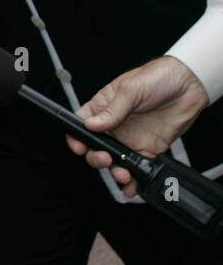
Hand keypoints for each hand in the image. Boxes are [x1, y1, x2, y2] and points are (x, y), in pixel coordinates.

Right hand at [65, 57, 208, 196]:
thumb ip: (112, 110)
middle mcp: (113, 126)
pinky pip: (135, 167)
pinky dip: (132, 180)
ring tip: (122, 175)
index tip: (79, 147)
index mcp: (102, 108)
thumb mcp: (130, 89)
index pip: (80, 125)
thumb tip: (91, 125)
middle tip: (105, 159)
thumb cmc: (156, 78)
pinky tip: (132, 186)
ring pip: (113, 161)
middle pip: (94, 148)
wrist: (188, 85)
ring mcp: (128, 139)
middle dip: (95, 158)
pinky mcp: (147, 149)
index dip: (75, 138)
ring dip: (113, 172)